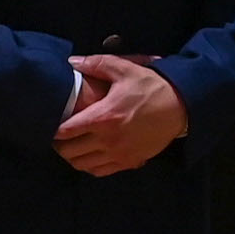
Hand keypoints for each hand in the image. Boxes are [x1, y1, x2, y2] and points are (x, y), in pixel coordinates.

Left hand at [52, 54, 187, 174]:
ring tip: (73, 146)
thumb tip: (72, 62)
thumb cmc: (151, 87)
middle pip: (69, 151)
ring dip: (73, 156)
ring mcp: (118, 154)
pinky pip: (100, 171)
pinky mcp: (129, 162)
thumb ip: (96, 64)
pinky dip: (89, 166)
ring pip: (82, 164)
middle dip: (59, 144)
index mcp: (103, 117)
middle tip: (60, 135)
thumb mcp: (124, 69)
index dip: (54, 128)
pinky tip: (90, 155)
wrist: (181, 107)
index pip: (65, 131)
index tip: (53, 122)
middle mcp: (108, 140)